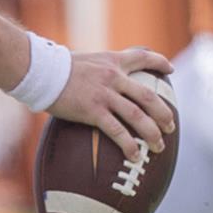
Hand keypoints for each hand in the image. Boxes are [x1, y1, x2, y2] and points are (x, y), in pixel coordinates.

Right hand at [45, 47, 175, 161]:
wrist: (41, 70)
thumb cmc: (56, 68)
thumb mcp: (84, 61)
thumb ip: (98, 69)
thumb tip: (99, 80)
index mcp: (112, 62)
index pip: (143, 57)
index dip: (160, 63)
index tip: (171, 69)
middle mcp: (113, 77)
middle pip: (148, 96)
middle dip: (164, 114)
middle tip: (171, 127)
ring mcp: (104, 94)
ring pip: (137, 115)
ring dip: (152, 133)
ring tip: (159, 146)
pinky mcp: (93, 110)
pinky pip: (117, 130)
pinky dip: (129, 144)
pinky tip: (135, 155)